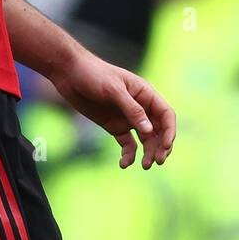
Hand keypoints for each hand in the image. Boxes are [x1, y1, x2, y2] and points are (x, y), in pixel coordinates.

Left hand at [51, 49, 175, 169]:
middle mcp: (140, 107)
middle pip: (159, 130)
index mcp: (145, 93)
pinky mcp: (114, 126)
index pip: (166, 114)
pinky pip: (127, 144)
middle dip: (161, 146)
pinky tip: (123, 164)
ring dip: (147, 153)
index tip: (166, 147)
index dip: (170, 131)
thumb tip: (150, 131)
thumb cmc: (93, 74)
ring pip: (145, 139)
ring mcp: (127, 118)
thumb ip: (132, 109)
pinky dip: (128, 155)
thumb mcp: (113, 89)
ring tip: (144, 166)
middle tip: (157, 161)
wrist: (69, 73)